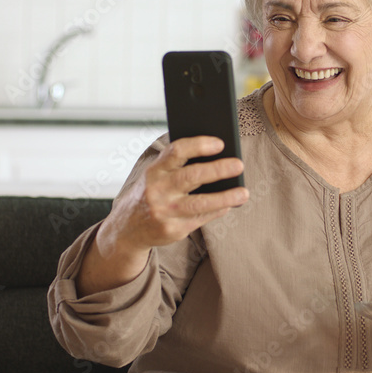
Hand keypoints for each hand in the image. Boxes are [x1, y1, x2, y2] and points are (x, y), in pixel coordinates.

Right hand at [77, 136, 247, 294]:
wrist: (127, 228)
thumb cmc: (151, 192)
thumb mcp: (156, 175)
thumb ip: (178, 165)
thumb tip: (216, 156)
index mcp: (154, 171)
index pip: (177, 152)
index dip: (199, 145)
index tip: (220, 143)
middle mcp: (157, 190)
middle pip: (191, 177)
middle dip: (217, 170)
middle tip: (239, 164)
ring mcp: (164, 212)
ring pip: (200, 203)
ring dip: (225, 197)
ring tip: (244, 193)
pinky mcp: (172, 229)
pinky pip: (201, 218)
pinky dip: (217, 210)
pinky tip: (229, 204)